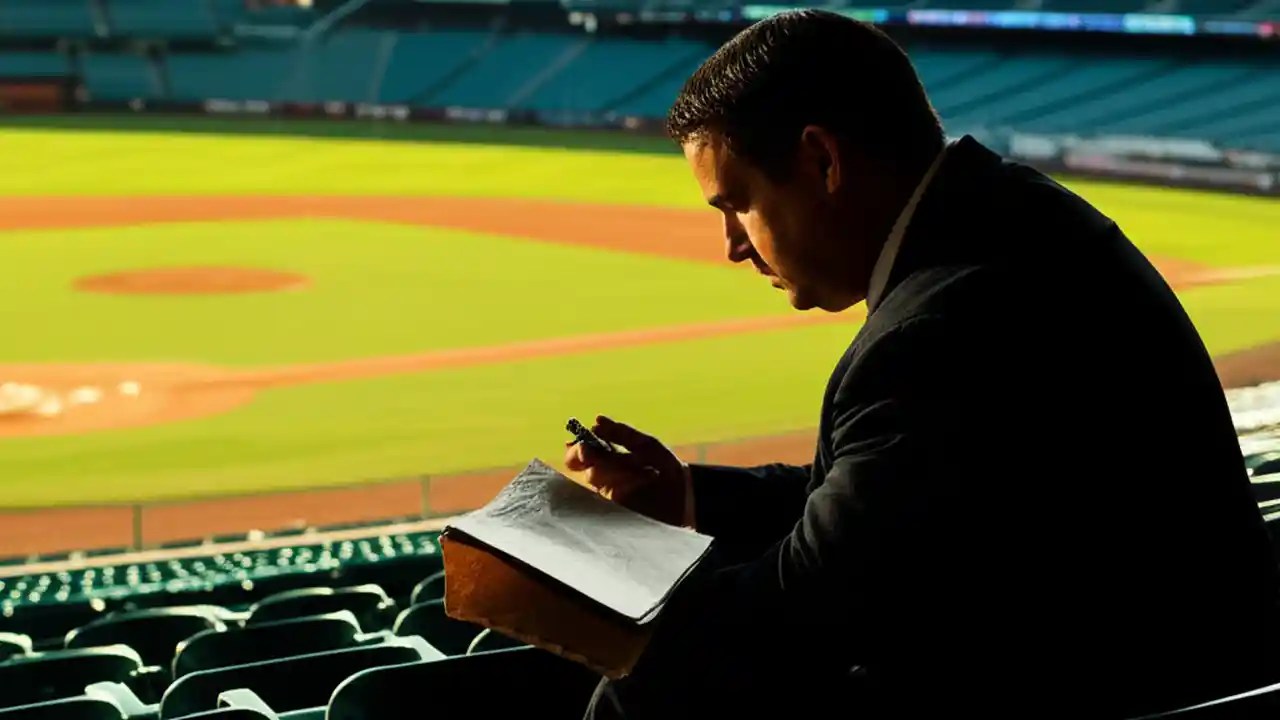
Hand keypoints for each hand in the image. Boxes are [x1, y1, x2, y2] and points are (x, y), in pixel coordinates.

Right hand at [564, 415, 693, 527]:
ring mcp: (610, 492)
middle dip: (591, 458)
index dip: (576, 450)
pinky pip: (612, 492)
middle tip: (599, 454)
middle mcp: (604, 475)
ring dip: (616, 469)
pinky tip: (644, 478)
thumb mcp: (645, 444)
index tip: (584, 445)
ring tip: (641, 468)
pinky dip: (626, 483)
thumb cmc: (664, 465)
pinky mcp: (618, 507)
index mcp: (607, 457)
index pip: (579, 455)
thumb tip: (596, 420)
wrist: (684, 491)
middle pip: (583, 467)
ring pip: (596, 477)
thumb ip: (621, 433)